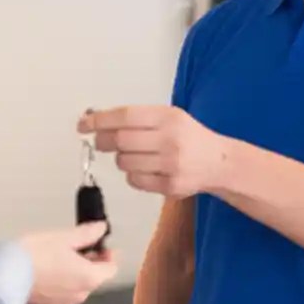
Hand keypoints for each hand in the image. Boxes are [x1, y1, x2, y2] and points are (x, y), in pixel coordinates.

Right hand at [19, 222, 118, 303]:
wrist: (4, 276)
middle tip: (80, 247)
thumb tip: (100, 229)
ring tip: (60, 256)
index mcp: (89, 278)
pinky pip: (61, 294)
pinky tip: (47, 270)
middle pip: (94, 278)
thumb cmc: (32, 257)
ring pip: (77, 287)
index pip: (111, 268)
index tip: (102, 245)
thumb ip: (87, 234)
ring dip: (74, 273)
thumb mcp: (64, 237)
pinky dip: (59, 283)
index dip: (108, 254)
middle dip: (90, 263)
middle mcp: (79, 295)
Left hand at [78, 105, 229, 198]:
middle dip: (103, 141)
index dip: (99, 120)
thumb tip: (97, 119)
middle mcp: (170, 139)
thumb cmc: (188, 137)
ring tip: (134, 155)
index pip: (125, 116)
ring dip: (121, 159)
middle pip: (121, 140)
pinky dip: (132, 175)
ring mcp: (171, 164)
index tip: (83, 124)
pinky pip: (135, 180)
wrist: (219, 162)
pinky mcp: (170, 186)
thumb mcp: (170, 117)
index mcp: (169, 117)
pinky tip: (145, 169)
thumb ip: (138, 119)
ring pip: (124, 162)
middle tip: (101, 141)